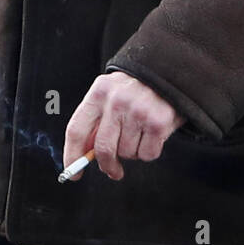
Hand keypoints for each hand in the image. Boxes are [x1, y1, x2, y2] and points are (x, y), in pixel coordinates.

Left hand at [63, 71, 185, 181]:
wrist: (171, 71)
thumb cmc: (138, 88)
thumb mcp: (112, 93)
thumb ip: (98, 119)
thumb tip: (85, 154)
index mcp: (99, 91)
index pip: (77, 129)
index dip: (72, 155)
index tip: (74, 173)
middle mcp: (117, 100)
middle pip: (103, 148)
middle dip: (107, 165)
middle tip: (113, 170)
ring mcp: (138, 111)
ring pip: (127, 153)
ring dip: (133, 151)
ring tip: (141, 132)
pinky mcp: (158, 122)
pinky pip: (148, 154)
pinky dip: (150, 151)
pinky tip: (153, 134)